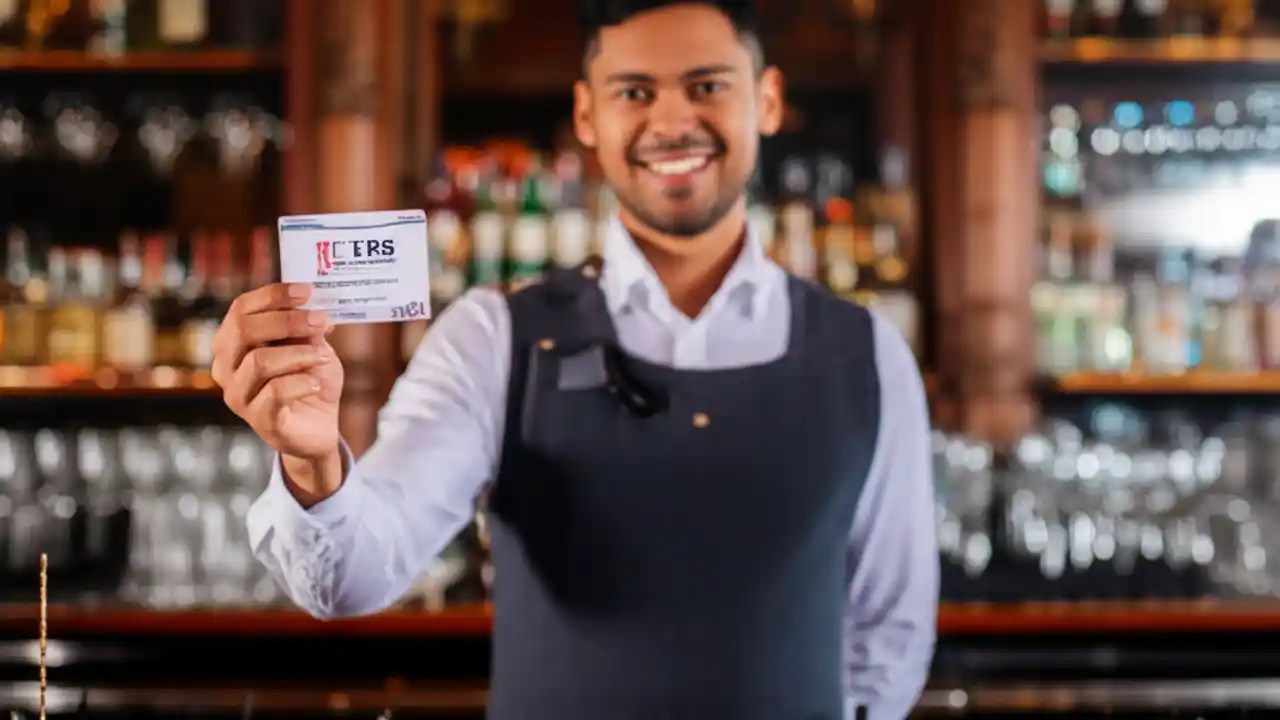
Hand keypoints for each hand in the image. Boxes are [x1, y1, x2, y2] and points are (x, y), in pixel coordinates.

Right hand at [211, 283, 342, 462]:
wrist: (318, 426)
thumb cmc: (308, 379)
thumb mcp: (311, 346)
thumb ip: (305, 327)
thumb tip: (310, 304)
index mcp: (233, 342)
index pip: (241, 309)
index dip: (273, 295)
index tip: (305, 290)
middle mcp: (226, 367)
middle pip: (244, 330)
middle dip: (286, 321)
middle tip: (320, 321)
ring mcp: (238, 395)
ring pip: (259, 361)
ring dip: (299, 354)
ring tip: (325, 355)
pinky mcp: (257, 419)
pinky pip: (274, 393)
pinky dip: (301, 382)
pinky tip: (316, 382)